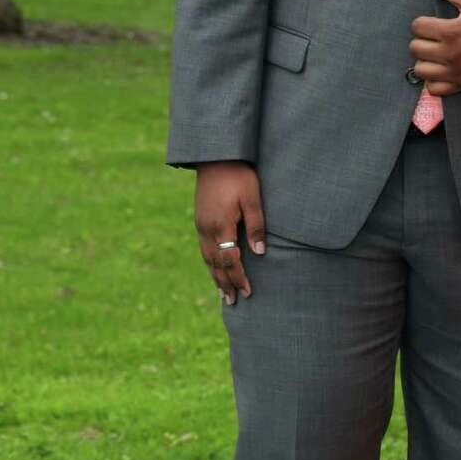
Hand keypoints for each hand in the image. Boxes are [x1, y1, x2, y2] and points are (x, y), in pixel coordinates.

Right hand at [195, 161, 265, 303]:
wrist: (215, 157)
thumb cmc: (238, 176)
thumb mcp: (252, 198)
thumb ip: (256, 226)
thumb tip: (260, 254)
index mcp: (221, 226)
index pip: (231, 260)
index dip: (239, 277)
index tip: (248, 292)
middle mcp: (207, 229)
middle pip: (216, 264)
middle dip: (226, 283)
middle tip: (234, 301)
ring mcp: (201, 225)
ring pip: (207, 258)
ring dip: (216, 277)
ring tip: (223, 293)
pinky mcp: (200, 220)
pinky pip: (204, 248)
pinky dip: (210, 263)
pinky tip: (215, 269)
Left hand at [409, 0, 460, 95]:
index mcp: (452, 31)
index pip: (417, 27)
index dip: (421, 23)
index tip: (431, 23)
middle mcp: (450, 53)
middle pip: (415, 49)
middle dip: (421, 41)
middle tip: (432, 38)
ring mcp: (455, 71)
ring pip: (420, 70)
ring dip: (424, 61)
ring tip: (433, 55)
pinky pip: (434, 89)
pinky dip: (432, 81)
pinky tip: (440, 71)